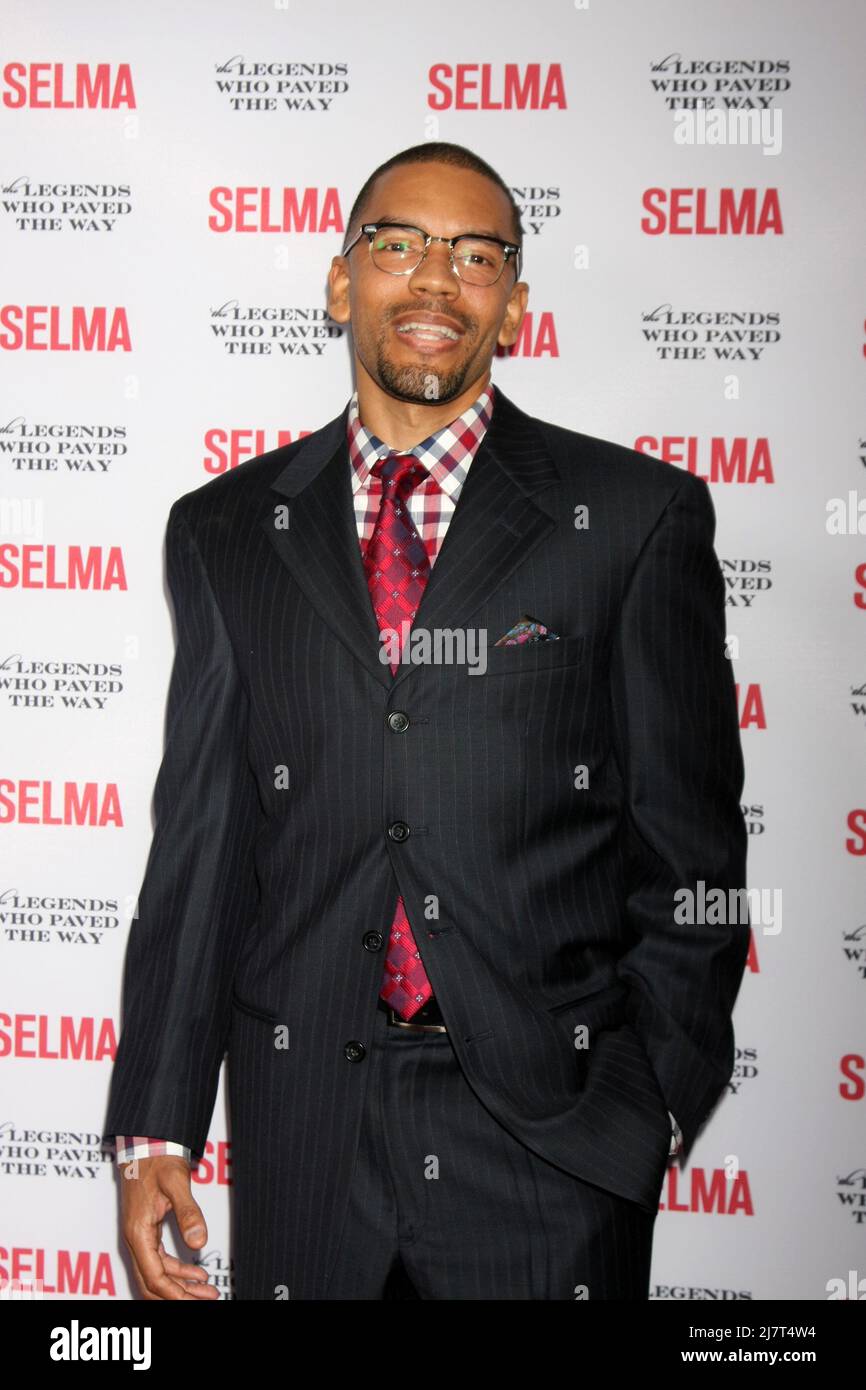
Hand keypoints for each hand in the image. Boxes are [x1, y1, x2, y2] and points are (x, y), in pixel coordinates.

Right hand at [118, 1154, 218, 1299]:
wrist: (147, 1145)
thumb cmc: (158, 1161)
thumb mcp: (176, 1183)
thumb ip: (188, 1212)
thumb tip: (199, 1242)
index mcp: (138, 1232)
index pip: (153, 1276)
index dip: (174, 1294)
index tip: (194, 1302)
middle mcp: (135, 1238)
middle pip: (152, 1282)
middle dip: (178, 1296)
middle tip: (208, 1299)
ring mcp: (140, 1236)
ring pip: (157, 1274)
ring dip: (181, 1286)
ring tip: (208, 1290)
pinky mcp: (147, 1231)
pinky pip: (160, 1261)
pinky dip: (178, 1270)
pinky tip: (198, 1273)